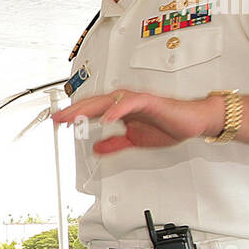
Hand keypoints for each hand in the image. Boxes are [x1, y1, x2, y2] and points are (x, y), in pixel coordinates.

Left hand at [52, 90, 222, 154]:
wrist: (192, 122)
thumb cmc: (167, 125)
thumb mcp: (134, 140)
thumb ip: (115, 143)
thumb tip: (96, 148)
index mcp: (120, 110)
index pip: (91, 111)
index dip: (74, 116)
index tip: (58, 123)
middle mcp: (124, 102)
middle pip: (93, 104)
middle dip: (73, 111)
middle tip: (57, 119)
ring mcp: (135, 100)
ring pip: (107, 101)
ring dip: (88, 108)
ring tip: (74, 116)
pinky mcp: (148, 101)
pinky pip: (130, 104)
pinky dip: (117, 110)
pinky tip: (107, 118)